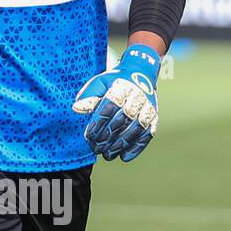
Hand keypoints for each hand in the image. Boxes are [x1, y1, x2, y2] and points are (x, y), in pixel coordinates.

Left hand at [72, 43, 160, 161]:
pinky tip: (124, 156)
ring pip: (135, 129)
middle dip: (108, 137)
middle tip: (96, 148)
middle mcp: (137, 97)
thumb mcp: (100, 83)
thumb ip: (89, 96)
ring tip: (107, 155)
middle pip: (122, 120)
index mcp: (122, 87)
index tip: (89, 136)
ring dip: (120, 145)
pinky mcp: (154, 118)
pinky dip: (136, 148)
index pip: (109, 106)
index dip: (98, 123)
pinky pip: (147, 135)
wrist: (140, 74)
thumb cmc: (115, 82)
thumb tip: (77, 109)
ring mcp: (148, 108)